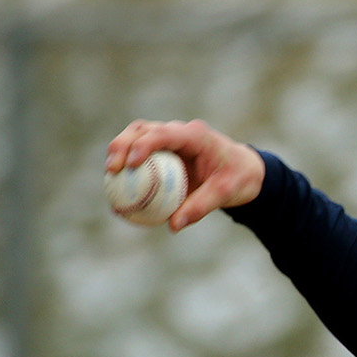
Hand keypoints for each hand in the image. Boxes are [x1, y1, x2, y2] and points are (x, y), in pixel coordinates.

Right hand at [105, 119, 265, 231]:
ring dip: (120, 150)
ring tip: (110, 174)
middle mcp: (179, 132)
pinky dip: (127, 165)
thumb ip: (200, 207)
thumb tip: (173, 225)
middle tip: (113, 169)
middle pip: (143, 130)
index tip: (131, 164)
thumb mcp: (225, 194)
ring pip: (137, 136)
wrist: (245, 171)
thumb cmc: (238, 179)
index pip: (164, 134)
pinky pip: (141, 154)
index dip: (144, 145)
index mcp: (196, 136)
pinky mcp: (163, 149)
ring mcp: (170, 139)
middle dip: (123, 145)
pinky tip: (116, 186)